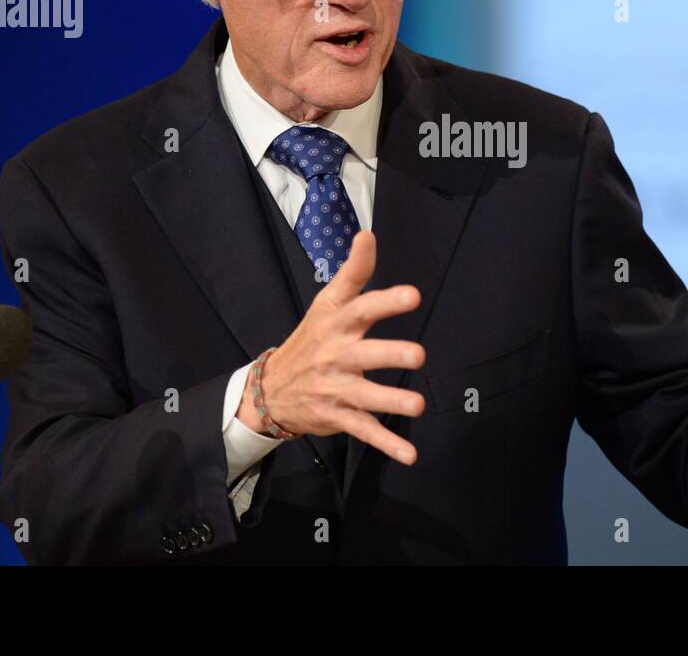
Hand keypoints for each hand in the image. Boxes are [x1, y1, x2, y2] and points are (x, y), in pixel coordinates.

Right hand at [240, 230, 426, 463]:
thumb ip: (354, 271)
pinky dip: (386, 444)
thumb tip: (368, 234)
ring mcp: (335, 387)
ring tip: (417, 406)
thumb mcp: (327, 301)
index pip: (360, 306)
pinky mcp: (337, 415)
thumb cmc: (311, 338)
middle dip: (390, 354)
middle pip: (364, 353)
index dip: (385, 300)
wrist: (270, 388)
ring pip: (365, 396)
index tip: (412, 295)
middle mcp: (336, 354)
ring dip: (391, 402)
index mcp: (336, 323)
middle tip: (417, 355)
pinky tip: (410, 454)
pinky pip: (364, 431)